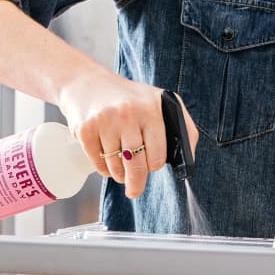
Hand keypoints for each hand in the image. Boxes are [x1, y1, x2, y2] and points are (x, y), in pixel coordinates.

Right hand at [59, 67, 198, 198]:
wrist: (86, 82)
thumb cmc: (129, 98)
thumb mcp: (159, 102)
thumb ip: (182, 127)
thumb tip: (188, 160)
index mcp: (151, 108)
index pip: (157, 156)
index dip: (154, 165)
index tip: (150, 165)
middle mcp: (128, 113)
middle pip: (136, 166)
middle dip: (136, 184)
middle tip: (134, 191)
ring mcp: (105, 121)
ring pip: (116, 168)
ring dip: (119, 174)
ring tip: (119, 164)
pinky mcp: (85, 130)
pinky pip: (98, 165)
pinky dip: (103, 168)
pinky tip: (105, 156)